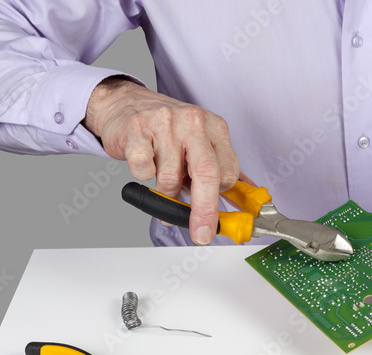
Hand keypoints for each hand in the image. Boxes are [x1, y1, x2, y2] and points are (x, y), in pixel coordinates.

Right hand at [84, 77, 239, 244]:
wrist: (126, 104)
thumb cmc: (168, 130)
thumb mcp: (202, 143)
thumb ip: (222, 170)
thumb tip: (246, 199)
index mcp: (214, 127)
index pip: (228, 170)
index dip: (221, 196)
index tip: (216, 215)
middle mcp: (193, 121)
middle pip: (206, 172)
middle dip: (204, 210)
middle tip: (201, 233)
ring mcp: (164, 122)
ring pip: (170, 177)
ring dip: (166, 194)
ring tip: (163, 188)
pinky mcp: (136, 128)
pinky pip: (143, 169)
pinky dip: (144, 177)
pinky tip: (146, 166)